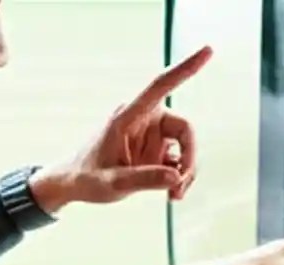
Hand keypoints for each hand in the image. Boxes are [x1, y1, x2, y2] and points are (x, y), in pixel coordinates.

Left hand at [28, 46, 211, 212]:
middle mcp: (144, 120)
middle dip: (190, 157)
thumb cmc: (87, 178)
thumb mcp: (113, 183)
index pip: (161, 86)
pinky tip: (172, 194)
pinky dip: (180, 178)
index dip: (185, 68)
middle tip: (182, 183)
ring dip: (186, 172)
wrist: (74, 185)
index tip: (208, 50)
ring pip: (186, 147)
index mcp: (129, 116)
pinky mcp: (155, 149)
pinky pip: (179, 160)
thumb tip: (177, 177)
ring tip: (175, 195)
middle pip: (184, 128)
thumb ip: (144, 180)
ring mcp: (151, 135)